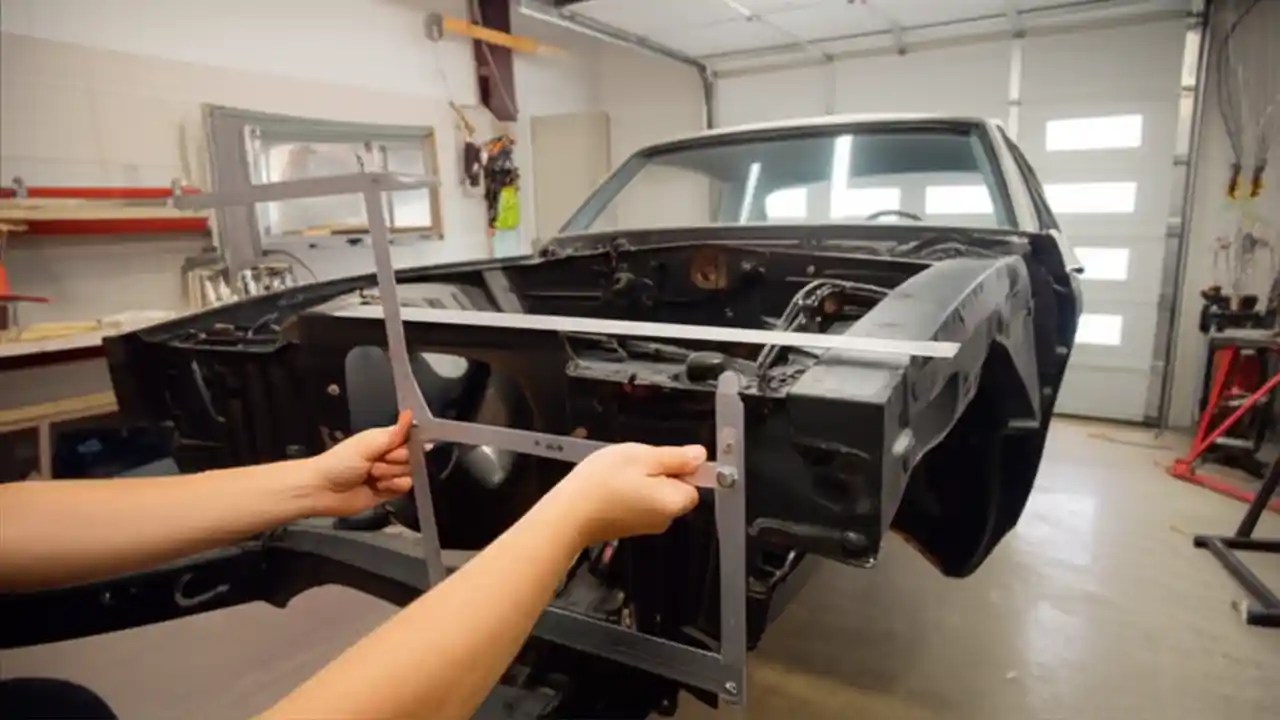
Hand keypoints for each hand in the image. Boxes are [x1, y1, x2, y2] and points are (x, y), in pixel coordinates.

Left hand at [304, 411, 414, 516]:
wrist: (322, 490)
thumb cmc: (336, 464)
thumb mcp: (368, 443)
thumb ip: (394, 432)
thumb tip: (410, 414)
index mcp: (383, 439)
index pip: (410, 437)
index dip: (406, 444)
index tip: (393, 448)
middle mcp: (387, 456)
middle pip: (412, 456)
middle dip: (395, 461)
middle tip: (375, 462)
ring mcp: (388, 473)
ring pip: (410, 472)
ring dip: (391, 474)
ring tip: (371, 475)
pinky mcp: (388, 490)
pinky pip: (406, 487)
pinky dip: (394, 486)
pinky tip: (378, 485)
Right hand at [543, 442, 704, 546]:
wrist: (569, 514)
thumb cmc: (604, 482)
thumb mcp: (642, 457)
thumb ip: (675, 457)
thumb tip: (700, 456)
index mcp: (674, 502)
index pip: (694, 482)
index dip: (679, 466)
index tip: (656, 459)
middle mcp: (666, 519)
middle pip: (674, 490)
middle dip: (658, 474)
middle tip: (634, 464)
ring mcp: (646, 526)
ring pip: (655, 495)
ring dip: (642, 483)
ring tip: (618, 475)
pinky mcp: (629, 528)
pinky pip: (640, 504)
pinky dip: (629, 494)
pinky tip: (610, 487)